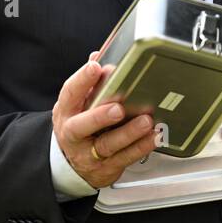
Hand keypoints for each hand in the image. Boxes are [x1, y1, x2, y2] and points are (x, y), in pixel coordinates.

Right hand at [52, 49, 160, 189]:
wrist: (69, 166)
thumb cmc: (79, 126)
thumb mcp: (78, 104)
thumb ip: (90, 82)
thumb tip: (98, 55)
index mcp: (67, 111)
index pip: (70, 94)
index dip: (82, 80)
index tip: (96, 67)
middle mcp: (74, 133)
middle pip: (82, 126)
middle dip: (100, 116)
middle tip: (118, 108)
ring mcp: (89, 153)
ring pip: (107, 144)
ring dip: (129, 133)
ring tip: (146, 122)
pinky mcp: (106, 167)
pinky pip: (125, 158)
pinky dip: (141, 147)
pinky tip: (154, 137)